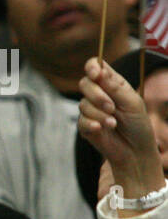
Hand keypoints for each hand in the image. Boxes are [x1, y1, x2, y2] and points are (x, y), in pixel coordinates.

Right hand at [77, 57, 164, 201]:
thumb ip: (115, 87)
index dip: (92, 67)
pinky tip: (103, 129)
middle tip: (111, 107)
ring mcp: (90, 110)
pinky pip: (81, 120)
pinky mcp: (85, 125)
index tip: (95, 74)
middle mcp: (99, 94)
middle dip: (97, 95)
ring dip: (99, 114)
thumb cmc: (138, 125)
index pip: (95, 67)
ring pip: (82, 104)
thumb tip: (99, 70)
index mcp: (112, 84)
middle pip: (85, 84)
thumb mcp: (132, 102)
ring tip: (113, 124)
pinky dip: (92, 124)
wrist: (135, 151)